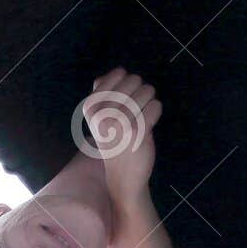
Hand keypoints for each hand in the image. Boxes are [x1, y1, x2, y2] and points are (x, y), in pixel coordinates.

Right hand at [83, 68, 160, 196]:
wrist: (121, 174)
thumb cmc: (113, 140)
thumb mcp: (98, 116)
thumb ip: (102, 92)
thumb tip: (113, 74)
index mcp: (90, 106)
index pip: (120, 73)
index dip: (127, 85)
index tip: (120, 104)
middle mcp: (101, 113)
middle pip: (136, 80)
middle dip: (140, 93)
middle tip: (132, 113)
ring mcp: (119, 122)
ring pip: (148, 90)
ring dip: (148, 103)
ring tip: (138, 120)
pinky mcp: (137, 130)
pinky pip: (156, 105)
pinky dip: (155, 114)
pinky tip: (146, 127)